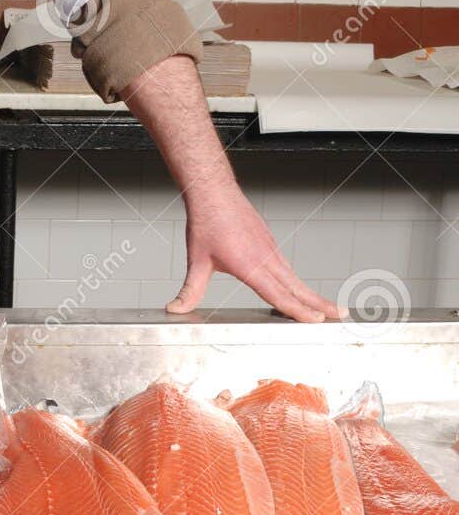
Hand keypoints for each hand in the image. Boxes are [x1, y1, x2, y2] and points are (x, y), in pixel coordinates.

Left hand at [166, 184, 343, 323]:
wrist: (214, 193)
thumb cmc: (206, 223)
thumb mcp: (197, 261)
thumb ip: (190, 290)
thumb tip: (175, 309)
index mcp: (250, 265)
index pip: (278, 294)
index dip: (298, 310)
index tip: (316, 321)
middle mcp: (266, 257)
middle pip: (297, 287)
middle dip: (319, 304)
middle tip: (339, 316)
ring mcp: (270, 249)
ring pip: (294, 276)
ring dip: (311, 293)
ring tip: (327, 308)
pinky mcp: (269, 242)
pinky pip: (286, 267)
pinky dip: (297, 281)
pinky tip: (298, 289)